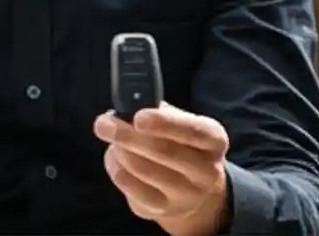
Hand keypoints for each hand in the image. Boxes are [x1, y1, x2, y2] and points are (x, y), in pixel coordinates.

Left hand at [93, 103, 230, 234]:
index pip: (193, 131)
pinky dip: (116, 169)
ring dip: (119, 150)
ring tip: (112, 140)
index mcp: (214, 140)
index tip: (138, 117)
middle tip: (103, 124)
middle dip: (128, 135)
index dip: (165, 123)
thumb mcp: (181, 122)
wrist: (191, 185)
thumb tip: (128, 108)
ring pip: (143, 169)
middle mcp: (206, 171)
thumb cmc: (180, 142)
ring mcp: (186, 196)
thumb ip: (159, 112)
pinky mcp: (163, 210)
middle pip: (163, 151)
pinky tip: (115, 158)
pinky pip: (132, 188)